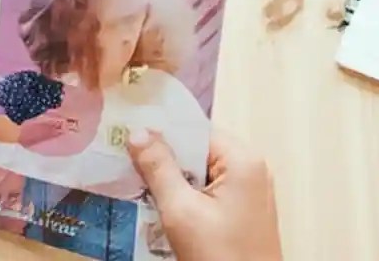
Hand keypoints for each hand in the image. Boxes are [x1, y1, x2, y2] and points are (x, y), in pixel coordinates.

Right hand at [127, 129, 281, 260]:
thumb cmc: (220, 257)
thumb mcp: (181, 212)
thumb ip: (159, 169)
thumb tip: (139, 133)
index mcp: (243, 160)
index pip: (195, 131)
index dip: (162, 133)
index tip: (127, 134)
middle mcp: (251, 169)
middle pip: (198, 151)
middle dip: (165, 159)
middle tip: (126, 161)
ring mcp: (250, 192)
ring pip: (201, 173)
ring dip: (173, 181)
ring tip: (138, 185)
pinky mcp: (243, 213)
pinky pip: (209, 193)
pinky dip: (186, 197)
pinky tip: (162, 207)